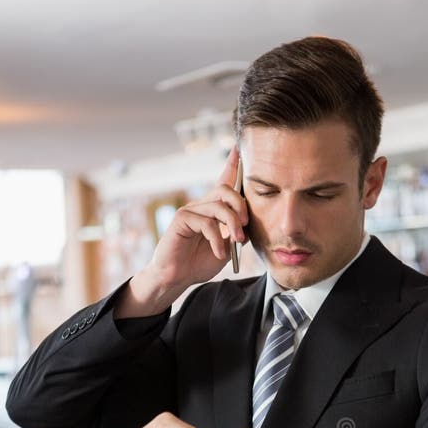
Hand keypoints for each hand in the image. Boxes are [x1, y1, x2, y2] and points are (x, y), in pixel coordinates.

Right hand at [117, 147, 247, 316]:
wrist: (177, 278)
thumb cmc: (199, 263)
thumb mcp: (227, 248)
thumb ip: (236, 233)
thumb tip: (249, 223)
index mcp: (212, 209)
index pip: (223, 182)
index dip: (232, 165)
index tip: (240, 149)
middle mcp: (201, 205)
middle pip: (226, 190)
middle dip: (241, 206)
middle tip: (246, 227)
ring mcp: (190, 210)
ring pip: (218, 205)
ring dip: (233, 224)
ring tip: (237, 242)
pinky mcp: (181, 220)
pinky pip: (206, 223)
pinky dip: (217, 239)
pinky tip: (219, 253)